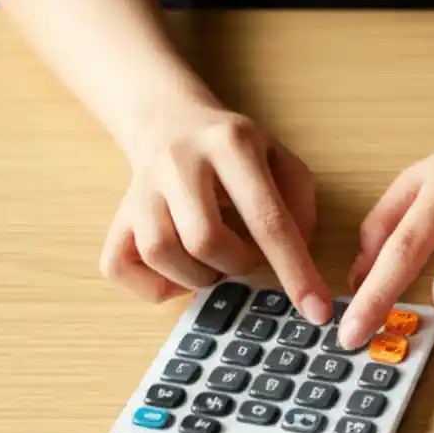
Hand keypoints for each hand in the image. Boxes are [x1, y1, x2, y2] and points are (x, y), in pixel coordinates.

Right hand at [100, 102, 331, 323]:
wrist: (169, 120)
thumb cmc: (235, 151)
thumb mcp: (281, 158)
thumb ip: (299, 205)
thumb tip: (297, 256)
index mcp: (231, 143)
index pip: (267, 219)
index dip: (295, 271)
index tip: (316, 311)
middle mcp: (180, 162)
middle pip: (207, 240)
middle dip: (237, 265)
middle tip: (244, 255)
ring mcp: (141, 189)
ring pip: (162, 253)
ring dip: (197, 276)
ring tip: (213, 260)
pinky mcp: (116, 215)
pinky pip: (120, 267)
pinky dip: (154, 284)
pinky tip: (178, 270)